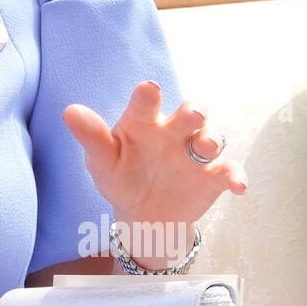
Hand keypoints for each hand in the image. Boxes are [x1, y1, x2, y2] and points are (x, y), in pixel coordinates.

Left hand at [62, 81, 247, 250]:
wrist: (143, 215)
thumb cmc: (119, 177)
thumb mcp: (102, 161)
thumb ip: (91, 137)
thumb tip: (69, 111)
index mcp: (144, 122)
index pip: (147, 102)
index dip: (149, 95)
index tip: (150, 90)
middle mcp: (173, 132)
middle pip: (191, 113)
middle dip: (194, 111)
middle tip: (192, 116)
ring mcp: (195, 154)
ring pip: (212, 139)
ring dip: (211, 141)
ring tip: (205, 148)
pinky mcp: (212, 178)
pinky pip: (228, 172)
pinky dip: (235, 176)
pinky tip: (237, 185)